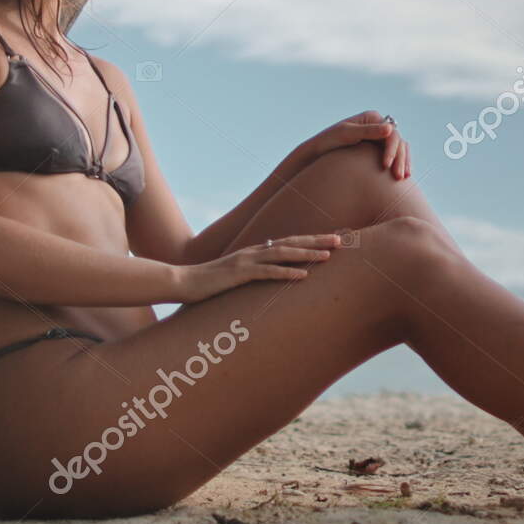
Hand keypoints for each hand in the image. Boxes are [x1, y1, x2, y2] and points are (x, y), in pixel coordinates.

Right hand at [175, 233, 340, 302]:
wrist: (182, 283)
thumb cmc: (209, 284)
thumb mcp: (236, 277)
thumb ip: (253, 274)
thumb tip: (270, 277)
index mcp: (255, 252)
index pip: (288, 242)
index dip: (311, 240)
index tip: (332, 239)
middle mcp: (254, 252)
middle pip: (291, 243)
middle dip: (317, 241)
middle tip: (341, 240)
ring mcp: (246, 262)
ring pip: (283, 254)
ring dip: (308, 254)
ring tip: (329, 255)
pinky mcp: (238, 275)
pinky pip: (267, 273)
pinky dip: (287, 273)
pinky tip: (303, 276)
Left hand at [294, 110, 410, 179]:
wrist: (318, 153)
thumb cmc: (328, 141)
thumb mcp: (346, 135)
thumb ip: (368, 132)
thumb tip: (390, 129)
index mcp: (372, 118)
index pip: (391, 133)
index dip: (392, 149)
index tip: (386, 166)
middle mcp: (378, 126)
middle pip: (398, 142)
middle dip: (400, 159)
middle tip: (398, 177)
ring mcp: (379, 138)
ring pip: (399, 149)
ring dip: (403, 162)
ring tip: (402, 179)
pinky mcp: (378, 149)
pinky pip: (394, 156)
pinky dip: (399, 164)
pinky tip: (401, 177)